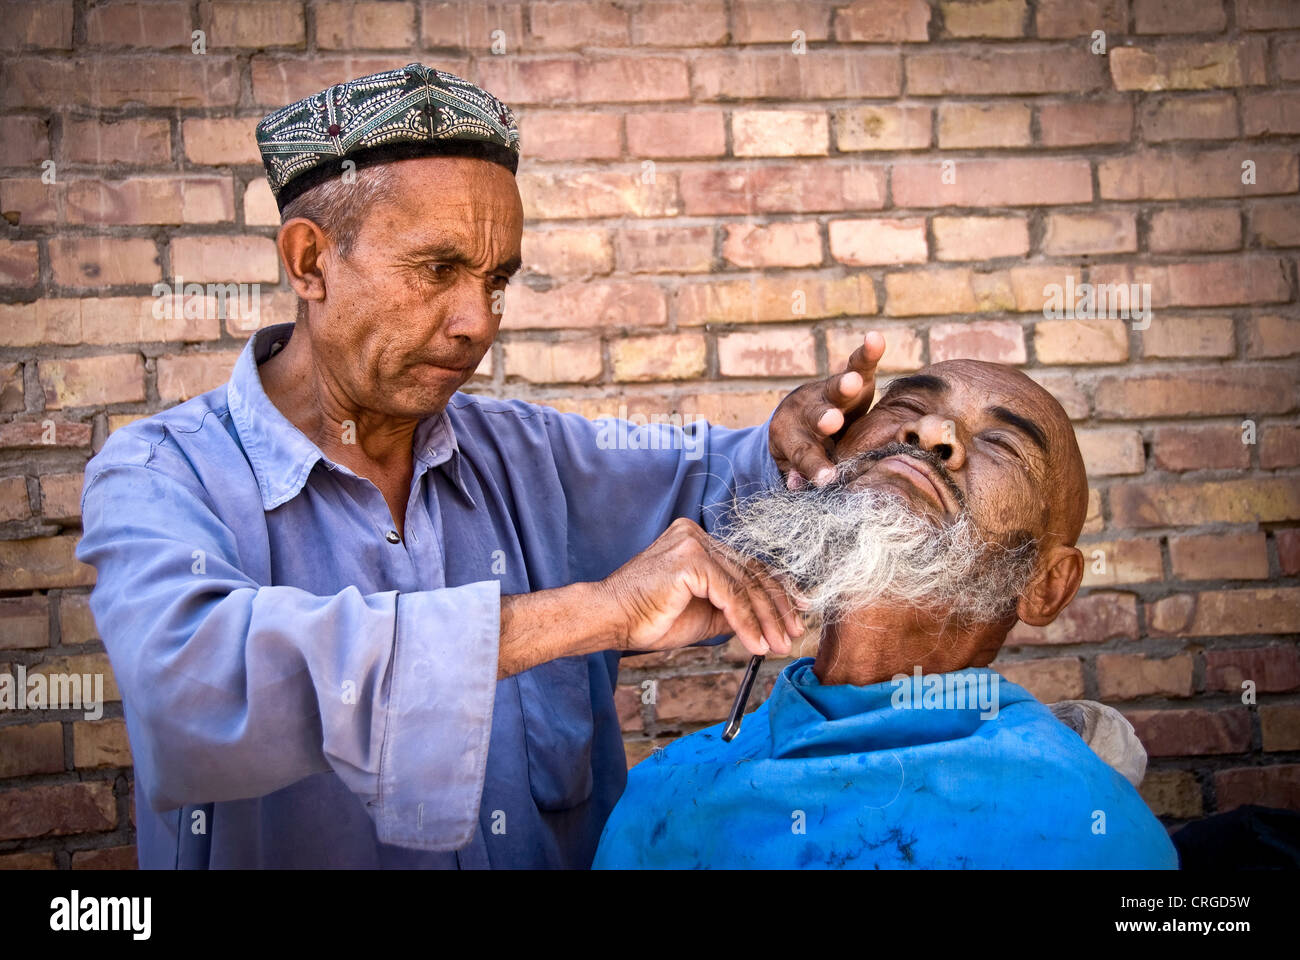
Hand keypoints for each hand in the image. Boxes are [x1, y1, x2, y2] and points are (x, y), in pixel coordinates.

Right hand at [598, 517, 804, 656]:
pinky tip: (756, 643)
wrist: (610, 620)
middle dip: (777, 607)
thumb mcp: (703, 614)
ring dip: (766, 620)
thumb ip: (732, 609)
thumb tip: (766, 620)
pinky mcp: (691, 559)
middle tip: (794, 633)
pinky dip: (747, 622)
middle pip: (751, 572)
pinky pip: (731, 594)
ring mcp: (694, 543)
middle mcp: (698, 536)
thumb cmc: (648, 618)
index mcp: (698, 542)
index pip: (747, 565)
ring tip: (778, 645)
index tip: (797, 613)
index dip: (776, 591)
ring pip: (745, 584)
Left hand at [768, 330, 885, 487]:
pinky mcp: (851, 377)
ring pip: (835, 389)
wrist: (801, 413)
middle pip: (816, 416)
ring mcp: (828, 393)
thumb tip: (798, 487)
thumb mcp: (793, 462)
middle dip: (824, 419)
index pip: (802, 452)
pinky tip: (875, 339)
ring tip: (852, 382)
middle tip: (831, 422)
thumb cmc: (801, 445)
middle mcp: (807, 411)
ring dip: (844, 385)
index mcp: (790, 436)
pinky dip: (867, 352)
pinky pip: (858, 364)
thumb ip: (796, 472)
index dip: (814, 466)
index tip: (827, 479)